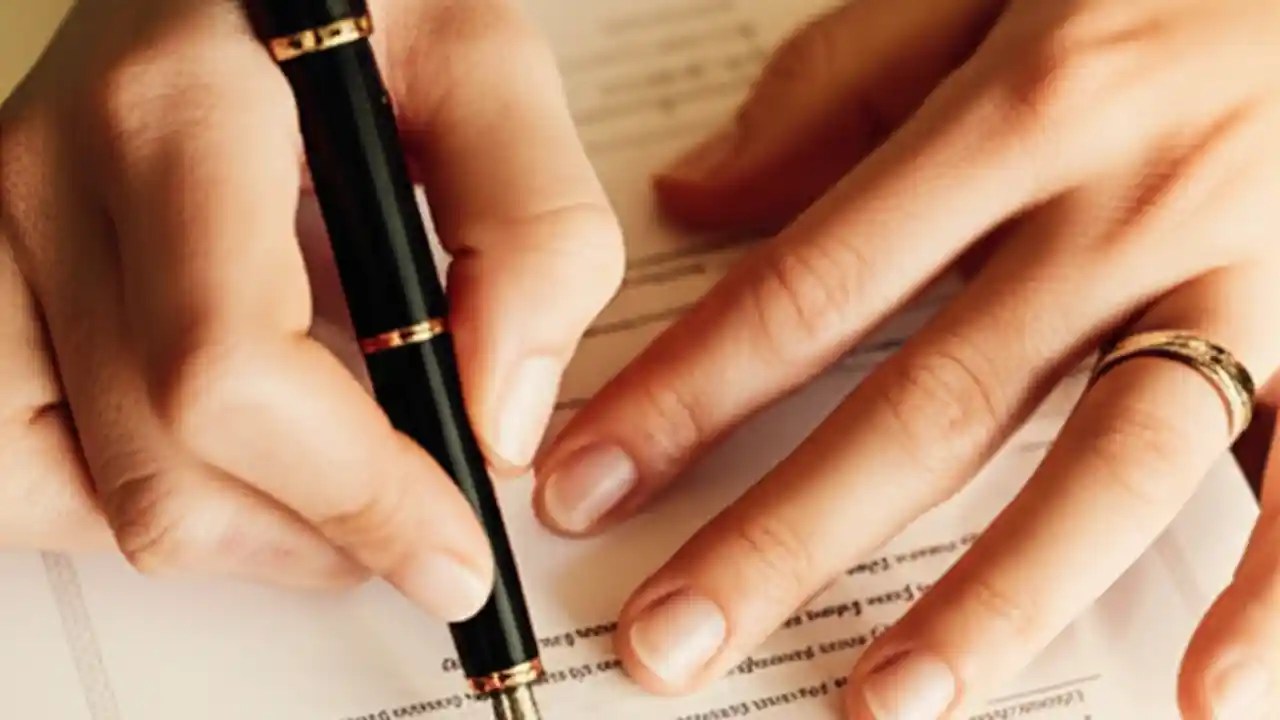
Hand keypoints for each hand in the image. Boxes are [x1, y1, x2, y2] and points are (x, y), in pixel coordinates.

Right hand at [0, 0, 621, 622]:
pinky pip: (24, 478)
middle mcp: (51, 181)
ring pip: (93, 501)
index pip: (233, 368)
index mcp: (177, 112)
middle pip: (167, 467)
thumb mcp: (485, 65)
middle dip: (327, 538)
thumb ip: (534, 227)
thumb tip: (494, 418)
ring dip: (249, 538)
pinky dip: (144, 510)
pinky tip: (236, 469)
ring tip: (347, 495)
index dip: (357, 495)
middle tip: (427, 525)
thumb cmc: (358, 4)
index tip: (455, 552)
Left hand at [534, 0, 1279, 715]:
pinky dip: (1271, 592)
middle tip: (678, 640)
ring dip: (997, 597)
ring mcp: (1244, 276)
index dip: (683, 395)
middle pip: (929, 405)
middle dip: (789, 537)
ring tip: (892, 702)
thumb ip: (838, 83)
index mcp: (1021, 110)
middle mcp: (1123, 207)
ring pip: (1107, 462)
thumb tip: (696, 191)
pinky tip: (1210, 695)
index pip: (807, 286)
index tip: (589, 486)